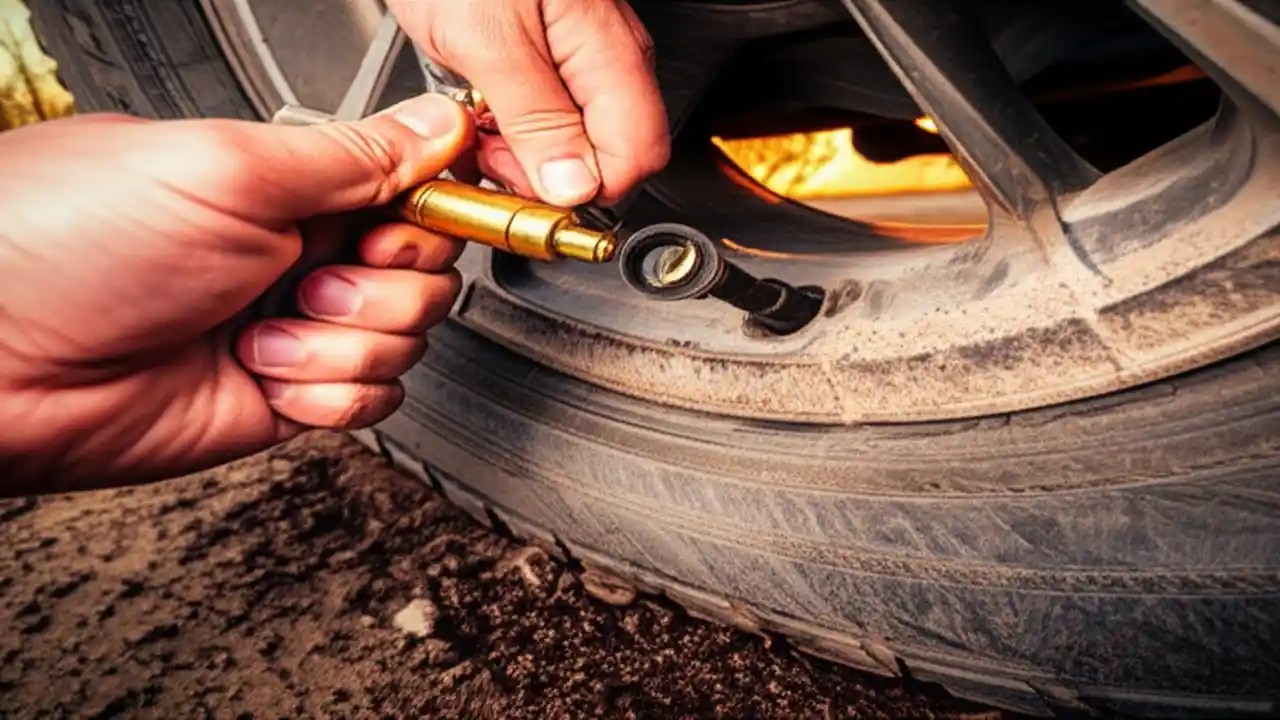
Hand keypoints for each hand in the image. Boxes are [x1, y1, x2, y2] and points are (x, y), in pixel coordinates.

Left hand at [0, 95, 472, 492]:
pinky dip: (327, 393)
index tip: (405, 224)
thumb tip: (434, 123)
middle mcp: (297, 250)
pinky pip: (371, 400)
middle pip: (425, 270)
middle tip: (312, 277)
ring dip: (342, 342)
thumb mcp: (226, 172)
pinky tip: (263, 375)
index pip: (410, 188)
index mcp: (288, 182)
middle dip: (383, 283)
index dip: (427, 211)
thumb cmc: (66, 246)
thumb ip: (348, 156)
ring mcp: (295, 325)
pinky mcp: (289, 395)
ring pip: (405, 339)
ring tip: (261, 329)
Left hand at [388, 0, 669, 205]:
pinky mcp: (553, 50)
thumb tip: (574, 188)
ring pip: (576, 137)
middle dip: (548, 175)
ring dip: (526, 151)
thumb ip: (537, 118)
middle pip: (608, 154)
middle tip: (491, 153)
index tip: (527, 197)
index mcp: (609, 53)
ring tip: (480, 125)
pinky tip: (483, 107)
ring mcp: (585, 52)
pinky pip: (552, 110)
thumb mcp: (486, 39)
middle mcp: (609, 56)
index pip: (634, 161)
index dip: (582, 192)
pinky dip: (515, 123)